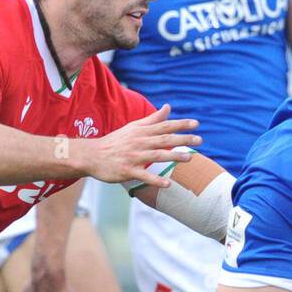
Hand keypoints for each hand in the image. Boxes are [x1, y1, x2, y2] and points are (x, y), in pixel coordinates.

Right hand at [84, 104, 200, 186]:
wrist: (91, 155)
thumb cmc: (115, 141)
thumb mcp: (133, 127)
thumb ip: (153, 119)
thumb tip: (168, 107)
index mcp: (141, 131)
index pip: (164, 126)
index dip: (180, 124)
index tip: (196, 124)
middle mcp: (139, 142)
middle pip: (163, 139)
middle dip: (182, 139)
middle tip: (199, 140)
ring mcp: (133, 157)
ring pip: (156, 156)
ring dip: (173, 157)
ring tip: (189, 158)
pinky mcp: (127, 171)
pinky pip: (143, 176)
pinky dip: (155, 180)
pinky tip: (168, 184)